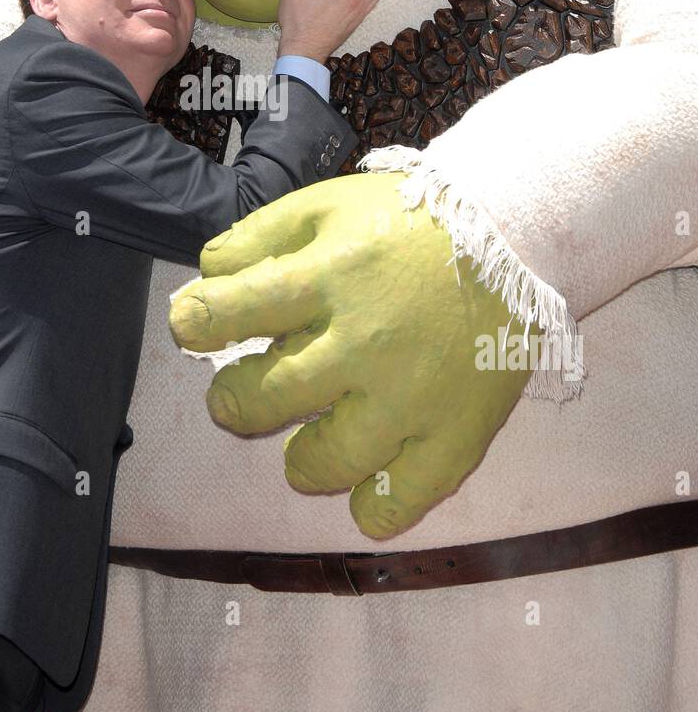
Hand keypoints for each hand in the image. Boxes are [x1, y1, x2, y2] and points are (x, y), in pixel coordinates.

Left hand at [168, 173, 536, 539]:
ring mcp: (411, 397)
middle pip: (267, 397)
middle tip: (240, 393)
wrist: (517, 235)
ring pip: (326, 461)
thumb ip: (259, 237)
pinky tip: (362, 490)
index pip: (234, 311)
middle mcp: (364, 343)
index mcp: (329, 277)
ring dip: (299, 459)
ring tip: (303, 442)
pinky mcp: (456, 434)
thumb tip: (206, 277)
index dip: (197, 322)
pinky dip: (373, 507)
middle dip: (235, 399)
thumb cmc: (410, 220)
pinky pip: (401, 498)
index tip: (194, 327)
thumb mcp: (328, 204)